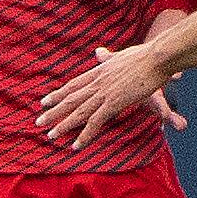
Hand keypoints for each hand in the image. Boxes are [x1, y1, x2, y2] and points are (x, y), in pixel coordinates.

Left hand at [37, 42, 180, 148]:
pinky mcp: (115, 102)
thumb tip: (99, 52)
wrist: (157, 57)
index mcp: (99, 71)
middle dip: (54, 111)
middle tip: (39, 122)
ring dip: (63, 125)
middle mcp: (98, 82)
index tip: (44, 101)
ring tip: (50, 135)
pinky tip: (75, 145)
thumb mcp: (122, 56)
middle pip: (71, 98)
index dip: (58, 94)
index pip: (73, 85)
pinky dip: (84, 135)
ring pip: (78, 112)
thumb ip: (109, 57)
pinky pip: (95, 122)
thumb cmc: (146, 56)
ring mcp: (105, 92)